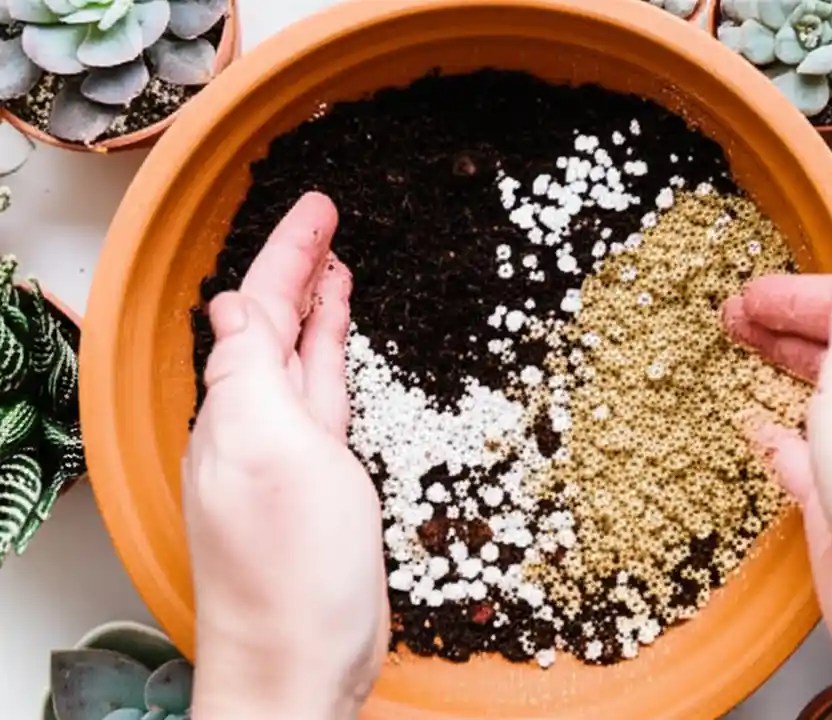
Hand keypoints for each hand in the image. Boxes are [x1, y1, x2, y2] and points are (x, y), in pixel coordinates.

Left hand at [184, 193, 387, 718]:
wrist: (301, 665)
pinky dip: (328, 366)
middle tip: (328, 222)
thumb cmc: (292, 572)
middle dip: (296, 271)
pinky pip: (320, 404)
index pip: (256, 311)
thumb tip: (227, 311)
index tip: (320, 207)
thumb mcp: (273, 456)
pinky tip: (336, 353)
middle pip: (273, 329)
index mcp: (237, 411)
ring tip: (335, 271)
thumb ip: (251, 378)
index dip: (287, 254)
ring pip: (298, 364)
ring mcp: (287, 458)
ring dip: (313, 313)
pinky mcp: (318, 487)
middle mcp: (254, 428)